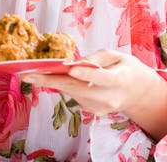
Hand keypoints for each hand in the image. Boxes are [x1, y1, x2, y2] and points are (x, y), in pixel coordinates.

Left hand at [22, 49, 166, 141]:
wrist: (137, 93)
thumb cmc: (125, 68)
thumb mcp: (116, 55)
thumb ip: (96, 58)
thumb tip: (74, 63)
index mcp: (120, 80)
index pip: (102, 78)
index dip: (86, 74)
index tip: (71, 69)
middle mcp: (110, 97)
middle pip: (78, 89)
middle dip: (51, 81)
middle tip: (28, 75)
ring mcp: (101, 108)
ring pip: (72, 92)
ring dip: (52, 82)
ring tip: (34, 73)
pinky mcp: (93, 111)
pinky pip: (74, 95)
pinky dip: (65, 85)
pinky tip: (62, 77)